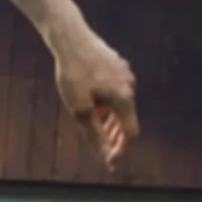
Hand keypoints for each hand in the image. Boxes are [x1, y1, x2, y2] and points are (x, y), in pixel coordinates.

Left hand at [54, 33, 139, 166]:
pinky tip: (94, 106)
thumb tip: (104, 157)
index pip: (131, 134)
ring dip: (111, 122)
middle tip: (101, 151)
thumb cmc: (74, 75)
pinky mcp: (117, 66)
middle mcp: (130, 86)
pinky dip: (108, 105)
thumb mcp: (80, 110)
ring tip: (95, 129)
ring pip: (121, 105)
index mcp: (124, 98)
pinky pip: (116, 92)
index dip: (121, 151)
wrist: (70, 38)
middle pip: (127, 120)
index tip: (110, 163)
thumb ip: (94, 135)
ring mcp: (125, 74)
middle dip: (115, 138)